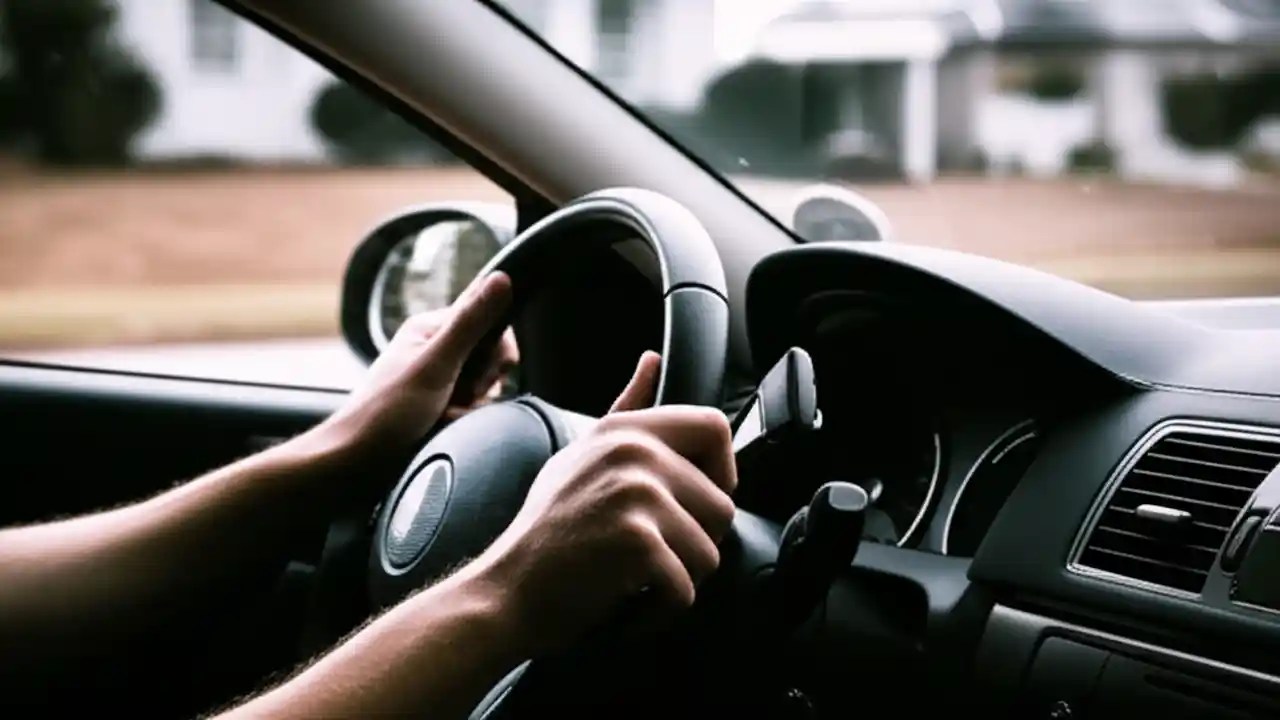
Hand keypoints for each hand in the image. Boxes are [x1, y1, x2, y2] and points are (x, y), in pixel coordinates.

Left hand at [317, 272, 517, 461]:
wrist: (355, 464)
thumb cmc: (384, 414)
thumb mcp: (435, 365)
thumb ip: (470, 323)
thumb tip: (502, 278)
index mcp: (430, 328)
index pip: (491, 322)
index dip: (495, 351)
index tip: (478, 374)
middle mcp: (435, 349)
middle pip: (491, 356)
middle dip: (484, 384)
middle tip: (457, 399)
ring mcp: (438, 379)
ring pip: (486, 386)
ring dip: (474, 406)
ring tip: (445, 417)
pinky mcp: (439, 406)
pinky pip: (473, 408)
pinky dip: (465, 420)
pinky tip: (445, 427)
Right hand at [473, 352, 737, 656]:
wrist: (505, 591)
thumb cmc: (545, 532)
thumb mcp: (581, 454)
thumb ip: (626, 409)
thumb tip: (652, 360)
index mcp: (625, 429)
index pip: (715, 427)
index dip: (720, 472)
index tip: (691, 503)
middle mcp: (634, 452)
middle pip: (722, 505)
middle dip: (693, 544)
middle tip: (644, 554)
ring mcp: (637, 493)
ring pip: (710, 552)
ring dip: (678, 580)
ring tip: (631, 576)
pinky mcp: (638, 541)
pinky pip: (687, 589)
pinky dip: (659, 611)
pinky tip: (625, 601)